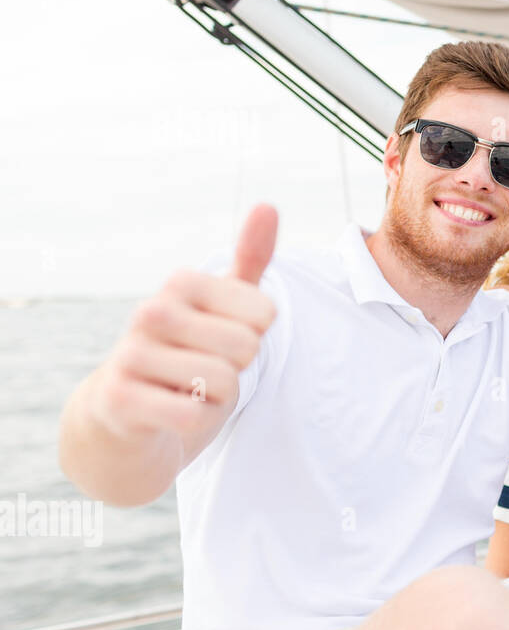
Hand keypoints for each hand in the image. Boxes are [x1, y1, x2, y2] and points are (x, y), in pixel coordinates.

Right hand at [88, 205, 278, 440]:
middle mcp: (151, 311)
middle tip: (203, 372)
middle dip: (236, 371)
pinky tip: (172, 415)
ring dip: (216, 400)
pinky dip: (195, 424)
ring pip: (224, 382)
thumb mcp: (221, 308)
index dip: (254, 338)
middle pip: (247, 347)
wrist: (123, 419)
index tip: (221, 342)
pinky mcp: (120, 399)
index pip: (265, 313)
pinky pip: (192, 416)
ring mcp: (130, 354)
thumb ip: (249, 261)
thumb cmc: (184, 356)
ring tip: (186, 392)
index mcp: (181, 283)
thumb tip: (267, 205)